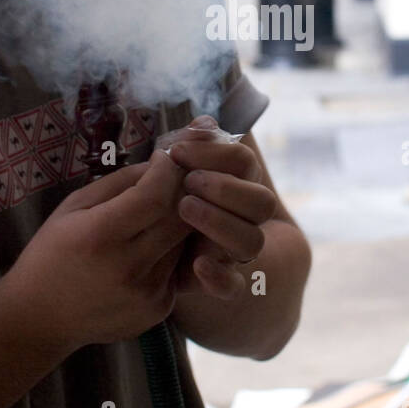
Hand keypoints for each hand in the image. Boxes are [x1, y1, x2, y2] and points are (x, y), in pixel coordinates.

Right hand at [3, 150, 192, 348]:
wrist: (40, 319)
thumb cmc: (51, 255)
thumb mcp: (73, 207)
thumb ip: (118, 182)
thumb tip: (158, 164)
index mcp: (100, 236)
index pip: (156, 195)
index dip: (166, 171)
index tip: (163, 159)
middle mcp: (128, 267)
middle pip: (180, 217)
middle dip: (180, 192)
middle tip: (169, 181)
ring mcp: (147, 292)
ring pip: (182, 242)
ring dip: (175, 223)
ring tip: (152, 218)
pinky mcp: (159, 309)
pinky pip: (177, 268)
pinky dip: (168, 253)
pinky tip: (144, 253)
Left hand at [167, 117, 276, 299]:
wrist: (147, 252)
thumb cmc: (163, 199)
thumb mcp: (175, 170)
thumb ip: (192, 146)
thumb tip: (204, 120)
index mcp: (236, 184)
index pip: (244, 162)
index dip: (215, 151)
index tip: (177, 150)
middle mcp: (244, 219)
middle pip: (261, 202)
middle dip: (224, 186)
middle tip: (188, 182)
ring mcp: (234, 253)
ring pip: (251, 242)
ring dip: (220, 221)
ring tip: (184, 208)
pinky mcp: (219, 284)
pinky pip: (232, 287)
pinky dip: (219, 277)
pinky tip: (198, 264)